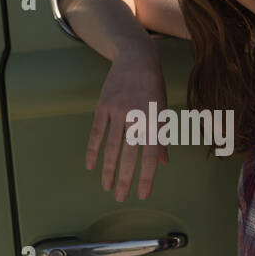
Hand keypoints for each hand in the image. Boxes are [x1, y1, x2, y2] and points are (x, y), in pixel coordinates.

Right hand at [85, 39, 168, 200]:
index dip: (147, 177)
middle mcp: (137, 117)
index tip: (142, 195)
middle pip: (130, 154)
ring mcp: (119, 111)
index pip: (151, 155)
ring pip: (111, 146)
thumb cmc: (153, 88)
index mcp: (155, 120)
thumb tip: (164, 162)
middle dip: (124, 178)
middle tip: (120, 198)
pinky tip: (90, 166)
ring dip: (108, 169)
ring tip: (106, 187)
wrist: (137, 58)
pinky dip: (93, 150)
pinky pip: (97, 132)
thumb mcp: (162, 110)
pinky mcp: (104, 106)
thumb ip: (161, 137)